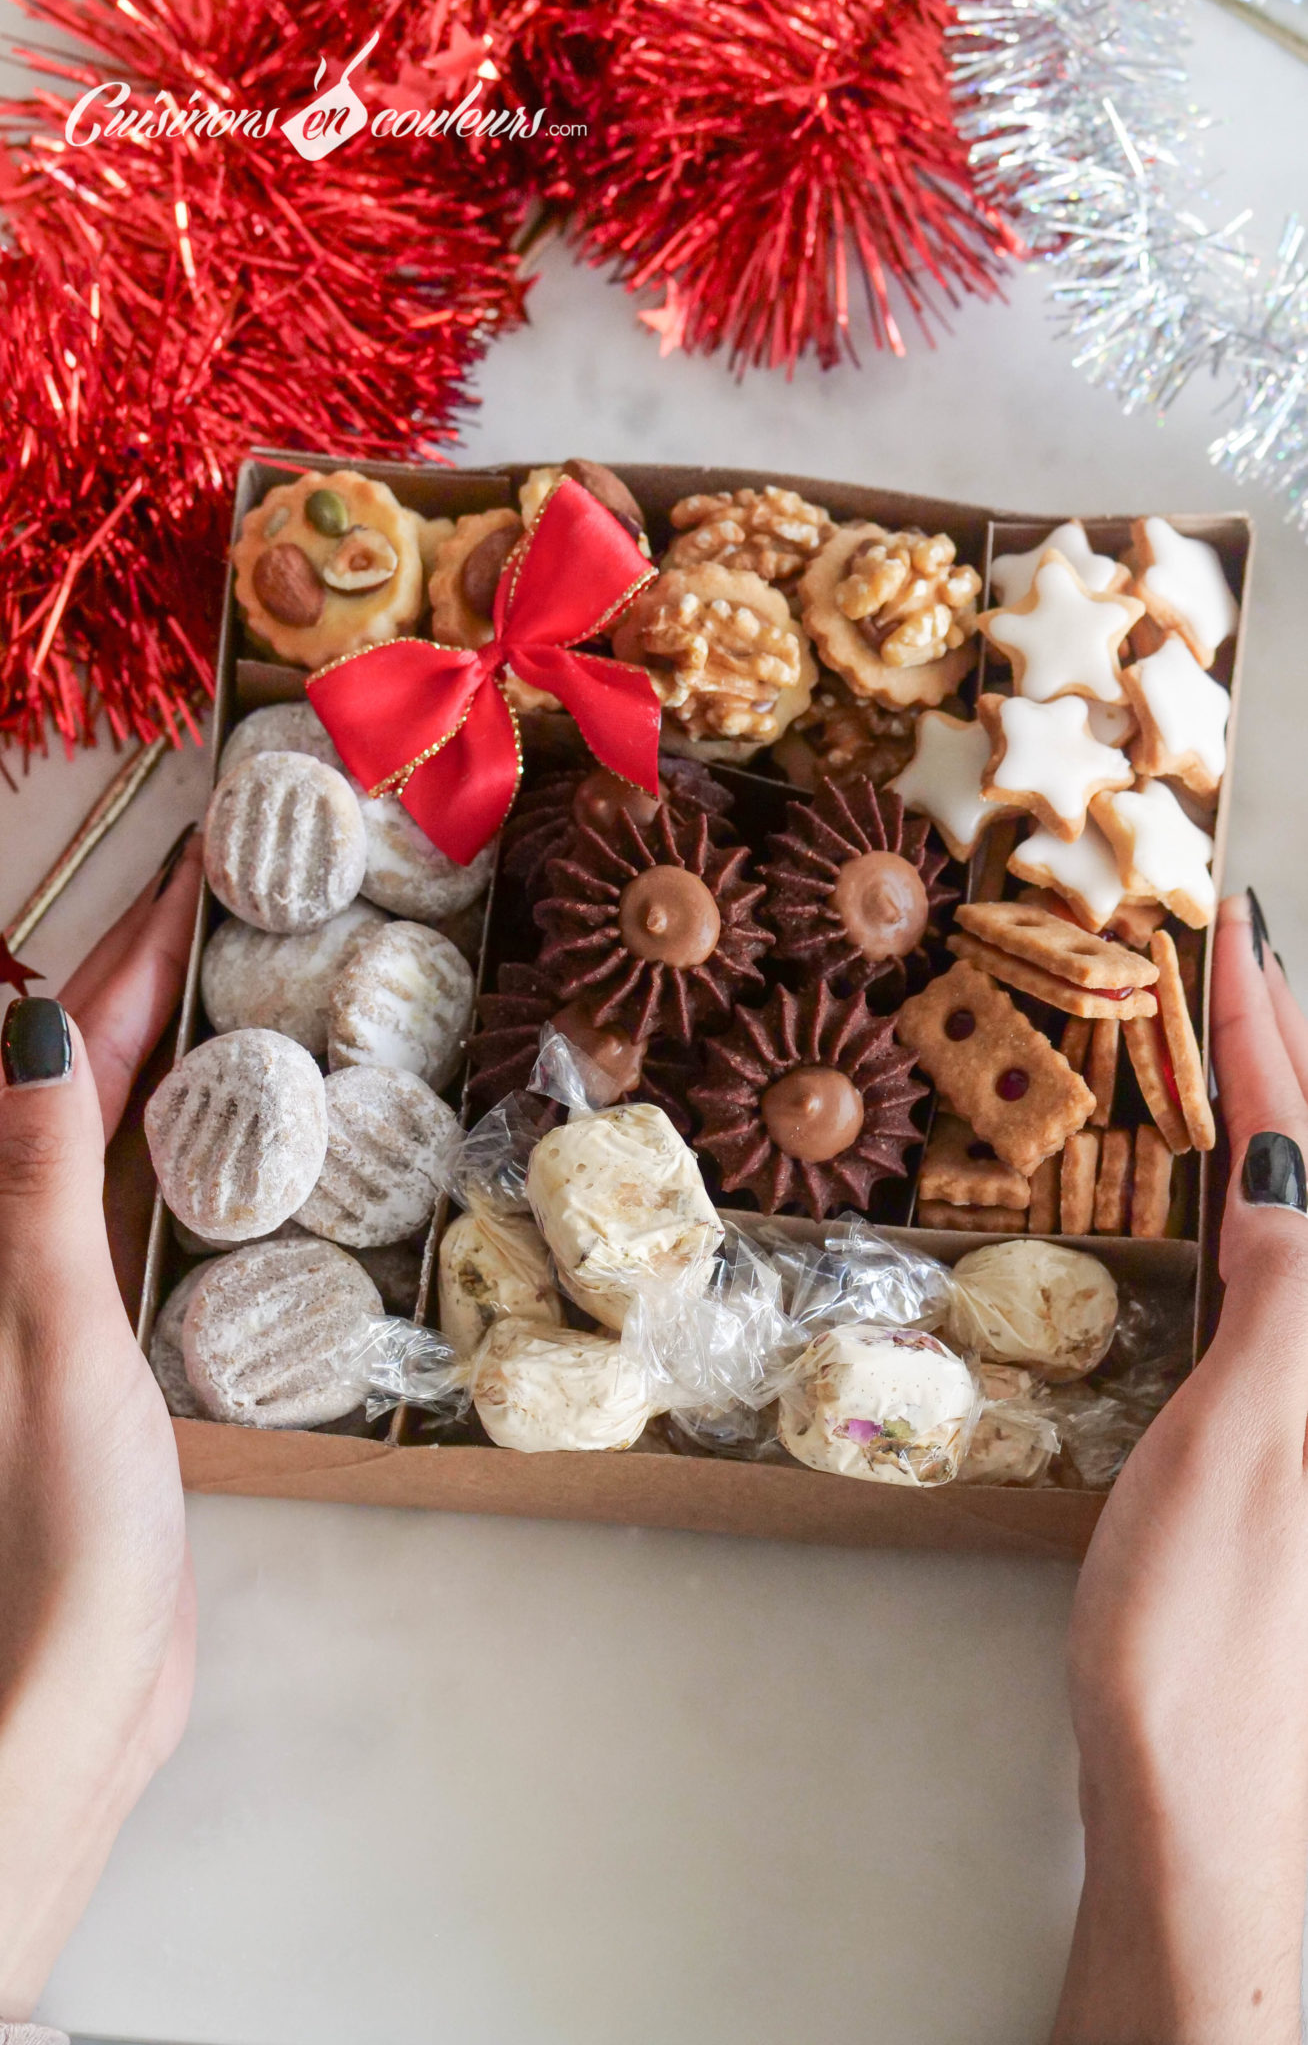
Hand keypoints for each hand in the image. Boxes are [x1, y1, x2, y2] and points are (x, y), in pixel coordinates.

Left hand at [0, 827, 201, 2020]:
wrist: (68, 1691)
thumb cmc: (53, 1532)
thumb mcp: (48, 1339)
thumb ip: (37, 1184)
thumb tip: (36, 1027)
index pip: (54, 1053)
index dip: (123, 953)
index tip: (194, 862)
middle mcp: (8, 1243)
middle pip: (76, 1077)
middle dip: (143, 979)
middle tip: (232, 889)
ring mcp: (50, 1290)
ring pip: (112, 1134)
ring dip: (166, 1050)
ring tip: (241, 973)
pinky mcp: (95, 1339)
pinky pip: (137, 1203)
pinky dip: (183, 1143)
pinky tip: (230, 1123)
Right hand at [1055, 891, 1307, 2043]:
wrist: (1210, 1818)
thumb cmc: (1213, 1654)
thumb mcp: (1247, 1453)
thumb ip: (1292, 1295)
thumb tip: (1291, 1158)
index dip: (1273, 1042)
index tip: (1233, 942)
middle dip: (1281, 1068)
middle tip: (1230, 975)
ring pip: (1304, 1230)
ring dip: (1268, 1132)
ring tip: (1225, 1055)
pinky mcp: (1291, 1444)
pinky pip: (1279, 1284)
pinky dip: (1249, 1211)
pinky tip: (1223, 1201)